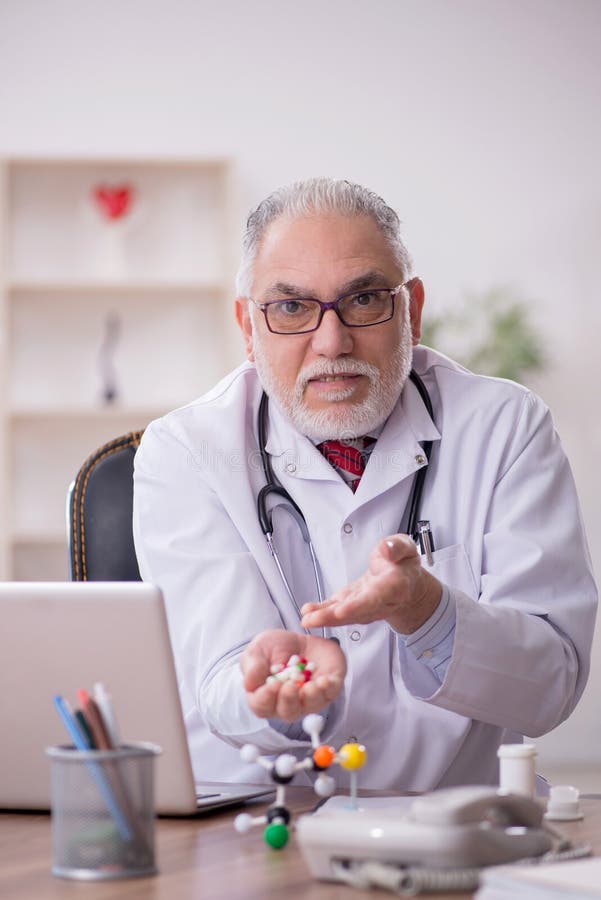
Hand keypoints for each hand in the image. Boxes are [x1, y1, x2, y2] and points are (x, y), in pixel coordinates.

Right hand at [241, 630, 345, 721]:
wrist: (301, 639)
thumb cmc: (276, 648)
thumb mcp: (258, 649)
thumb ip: (252, 666)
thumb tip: (250, 683)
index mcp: (266, 697)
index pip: (262, 706)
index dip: (266, 698)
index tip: (272, 684)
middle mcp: (288, 703)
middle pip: (288, 712)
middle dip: (289, 700)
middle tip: (290, 685)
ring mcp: (310, 699)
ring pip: (310, 707)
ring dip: (310, 697)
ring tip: (310, 684)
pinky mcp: (329, 690)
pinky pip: (330, 695)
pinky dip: (328, 689)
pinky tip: (325, 679)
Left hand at [301, 534, 441, 634]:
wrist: (406, 581)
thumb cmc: (404, 563)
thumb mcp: (406, 546)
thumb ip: (397, 547)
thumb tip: (386, 550)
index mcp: (396, 586)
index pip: (377, 597)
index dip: (359, 605)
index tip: (342, 610)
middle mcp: (380, 602)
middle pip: (357, 612)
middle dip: (334, 617)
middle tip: (314, 619)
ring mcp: (365, 607)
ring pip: (345, 615)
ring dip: (325, 618)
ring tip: (307, 618)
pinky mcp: (352, 605)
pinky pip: (337, 611)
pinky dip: (322, 613)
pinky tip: (308, 613)